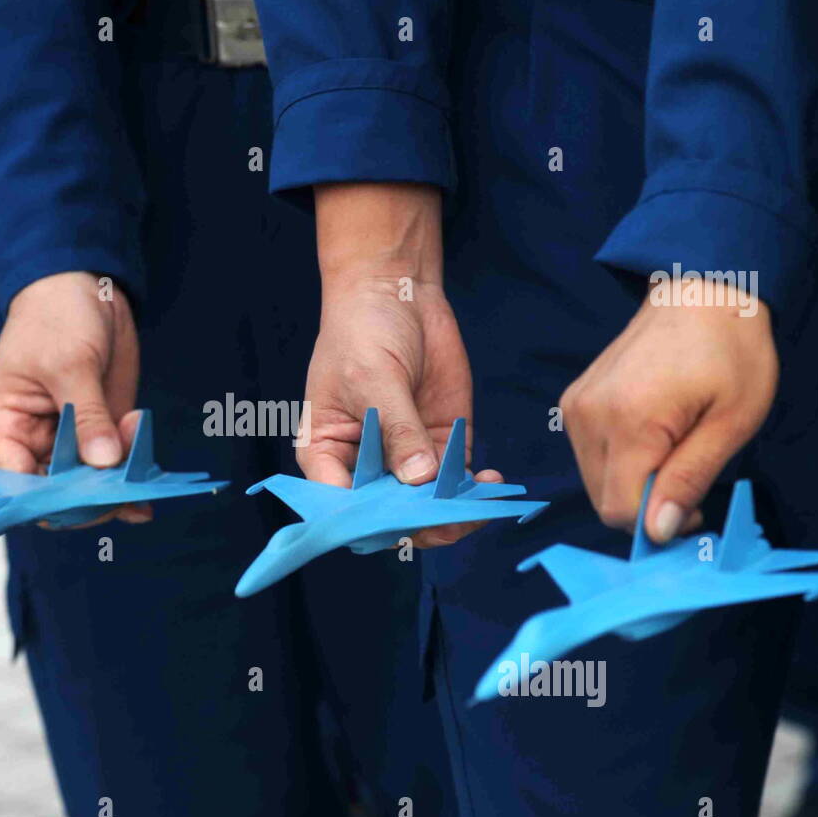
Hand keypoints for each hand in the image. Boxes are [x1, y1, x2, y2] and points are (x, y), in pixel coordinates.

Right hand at [0, 270, 147, 526]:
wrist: (85, 286)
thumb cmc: (55, 317)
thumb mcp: (69, 363)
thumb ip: (87, 415)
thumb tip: (104, 461)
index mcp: (6, 428)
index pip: (16, 483)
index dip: (44, 500)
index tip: (82, 501)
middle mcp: (35, 442)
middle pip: (56, 494)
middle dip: (90, 498)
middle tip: (123, 490)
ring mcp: (72, 441)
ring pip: (91, 486)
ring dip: (118, 486)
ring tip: (142, 472)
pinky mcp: (103, 432)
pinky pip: (116, 466)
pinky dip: (134, 474)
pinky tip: (151, 479)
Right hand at [302, 183, 485, 548]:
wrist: (398, 293)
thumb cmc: (363, 331)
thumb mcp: (373, 378)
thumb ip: (396, 430)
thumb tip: (419, 479)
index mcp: (326, 456)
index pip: (339, 507)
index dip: (365, 523)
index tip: (397, 522)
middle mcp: (364, 468)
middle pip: (387, 517)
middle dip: (419, 523)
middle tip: (449, 517)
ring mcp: (404, 460)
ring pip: (426, 509)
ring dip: (454, 514)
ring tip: (478, 503)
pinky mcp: (441, 447)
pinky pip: (457, 486)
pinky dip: (476, 493)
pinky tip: (491, 481)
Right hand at [560, 279, 777, 541]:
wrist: (701, 292)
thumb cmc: (731, 351)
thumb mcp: (732, 421)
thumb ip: (690, 478)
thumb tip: (657, 532)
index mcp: (629, 421)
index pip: (620, 509)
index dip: (657, 524)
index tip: (693, 507)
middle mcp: (588, 416)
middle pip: (603, 499)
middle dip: (645, 504)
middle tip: (688, 477)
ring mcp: (575, 408)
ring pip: (594, 481)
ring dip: (632, 482)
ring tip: (673, 447)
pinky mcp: (572, 402)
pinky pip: (589, 456)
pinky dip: (619, 461)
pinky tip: (651, 433)